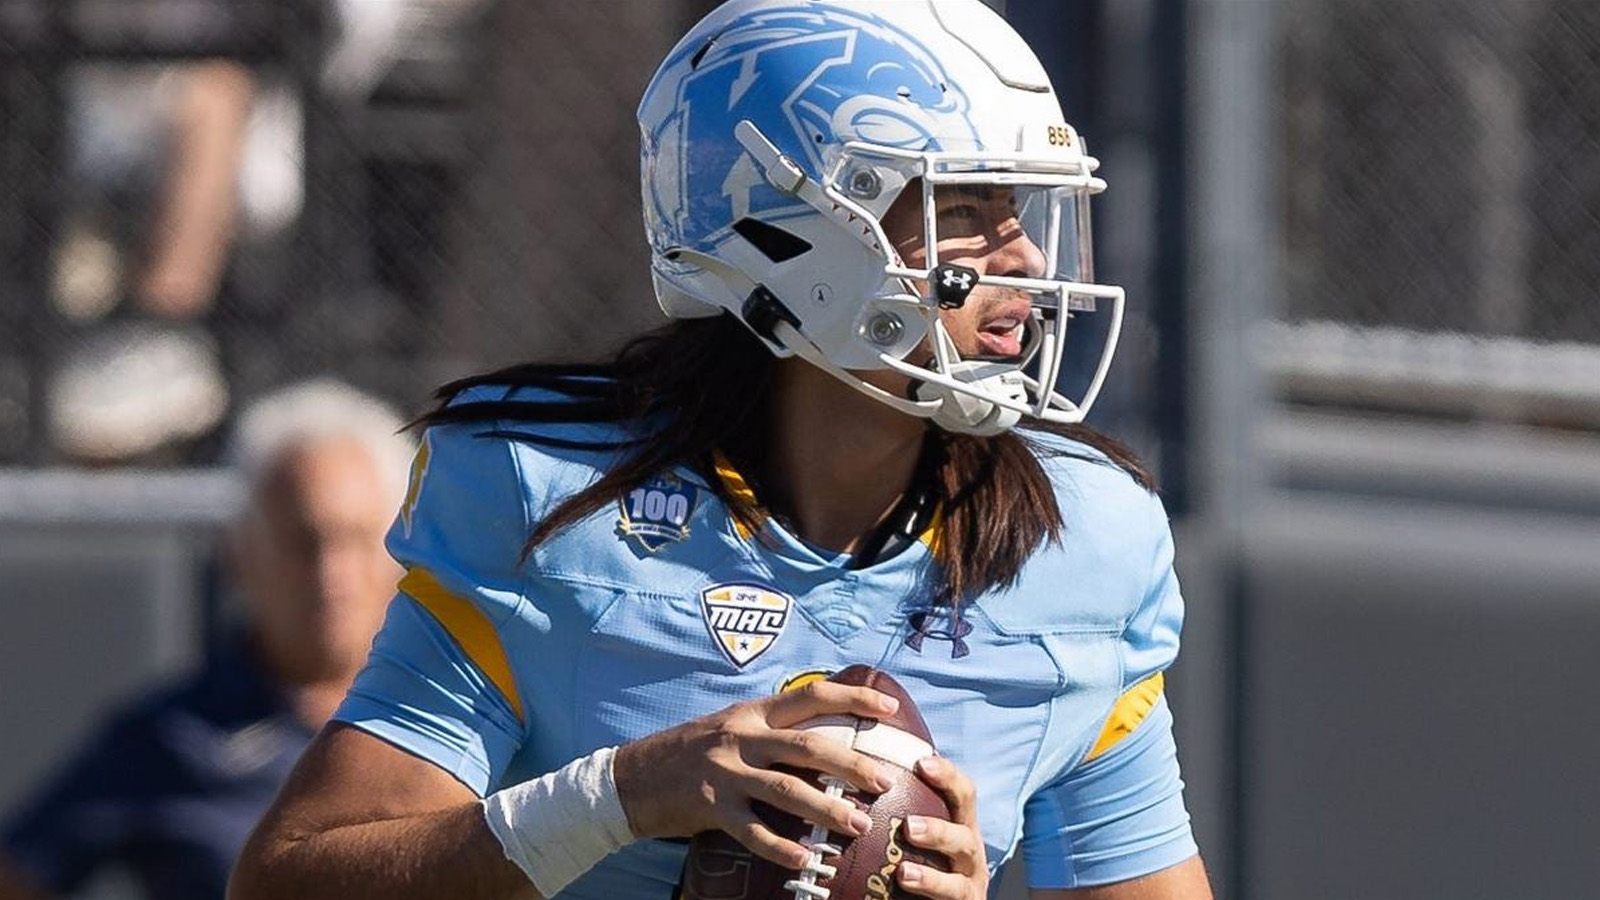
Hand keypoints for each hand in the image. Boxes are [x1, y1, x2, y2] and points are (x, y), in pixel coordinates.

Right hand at [613, 680, 900, 867]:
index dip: (854, 696)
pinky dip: (780, 848)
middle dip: (850, 763)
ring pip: (786, 789)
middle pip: (807, 746)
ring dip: (826, 809)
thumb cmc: (690, 753)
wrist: (631, 777)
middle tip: (883, 781)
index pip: (811, 695)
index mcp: (752, 713)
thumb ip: (771, 731)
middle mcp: (741, 736)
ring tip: (857, 825)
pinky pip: (752, 831)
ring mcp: (725, 772)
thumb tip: (826, 741)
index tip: (890, 706)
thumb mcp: (731, 727)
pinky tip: (804, 861)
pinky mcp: (710, 807)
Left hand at [899, 756, 988, 899]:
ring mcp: (969, 886)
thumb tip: (855, 779)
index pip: (963, 794)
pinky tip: (903, 887)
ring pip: (959, 882)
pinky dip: (930, 894)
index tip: (921, 763)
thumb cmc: (917, 859)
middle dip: (938, 831)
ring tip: (903, 873)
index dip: (948, 776)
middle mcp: (970, 855)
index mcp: (960, 826)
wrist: (927, 897)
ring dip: (931, 878)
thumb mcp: (914, 833)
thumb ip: (899, 812)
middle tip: (908, 826)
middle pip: (965, 838)